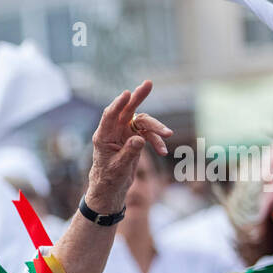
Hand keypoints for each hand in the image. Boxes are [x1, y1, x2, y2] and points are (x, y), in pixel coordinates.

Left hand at [87, 80, 172, 207]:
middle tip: (149, 83)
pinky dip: (157, 141)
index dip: (118, 104)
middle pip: (127, 110)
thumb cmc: (109, 179)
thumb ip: (129, 152)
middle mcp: (114, 131)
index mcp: (103, 136)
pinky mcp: (134, 138)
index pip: (109, 115)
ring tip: (169, 134)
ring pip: (142, 122)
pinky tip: (163, 151)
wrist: (112, 189)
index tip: (126, 93)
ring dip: (156, 127)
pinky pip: (149, 135)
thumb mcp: (118, 168)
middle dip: (138, 97)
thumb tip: (139, 139)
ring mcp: (125, 133)